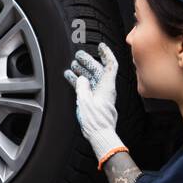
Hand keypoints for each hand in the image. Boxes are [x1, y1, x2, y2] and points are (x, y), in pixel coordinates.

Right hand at [62, 42, 124, 161]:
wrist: (100, 136)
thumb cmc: (96, 122)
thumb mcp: (85, 100)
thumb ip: (82, 86)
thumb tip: (81, 79)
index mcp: (107, 87)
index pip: (110, 65)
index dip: (106, 54)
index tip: (100, 46)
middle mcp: (106, 90)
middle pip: (98, 70)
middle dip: (89, 61)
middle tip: (79, 55)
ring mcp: (101, 96)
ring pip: (92, 78)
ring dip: (83, 71)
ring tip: (73, 66)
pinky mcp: (96, 102)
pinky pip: (88, 87)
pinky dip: (79, 82)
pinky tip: (71, 79)